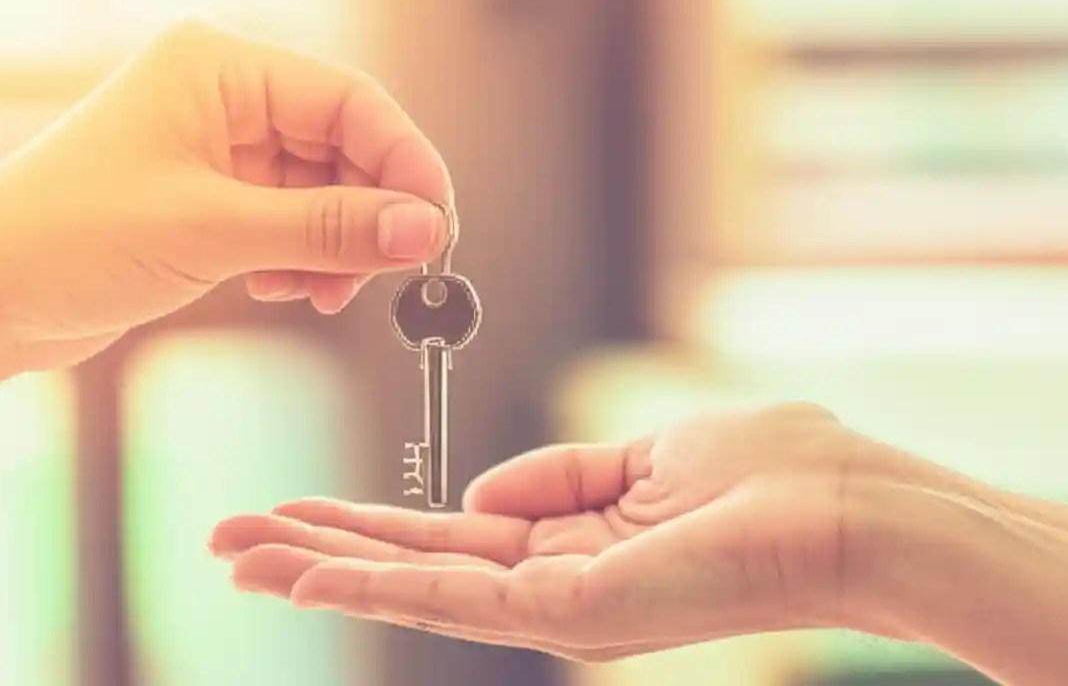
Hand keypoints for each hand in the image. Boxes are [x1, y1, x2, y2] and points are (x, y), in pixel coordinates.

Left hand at [0, 20, 450, 368]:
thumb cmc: (70, 237)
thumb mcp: (215, 230)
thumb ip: (328, 227)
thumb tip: (424, 229)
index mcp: (218, 67)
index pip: (349, 100)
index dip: (404, 160)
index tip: (438, 224)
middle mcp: (221, 99)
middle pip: (341, 147)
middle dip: (370, 213)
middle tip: (394, 272)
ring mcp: (213, 153)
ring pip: (319, 192)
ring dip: (338, 246)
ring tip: (328, 294)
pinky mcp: (206, 205)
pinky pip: (287, 224)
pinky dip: (302, 261)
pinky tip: (288, 294)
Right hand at [210, 403, 877, 660]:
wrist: (843, 507)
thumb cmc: (768, 472)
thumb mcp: (643, 454)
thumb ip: (557, 475)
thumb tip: (479, 493)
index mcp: (568, 540)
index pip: (443, 532)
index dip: (364, 520)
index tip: (292, 505)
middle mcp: (547, 583)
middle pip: (408, 564)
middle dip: (315, 549)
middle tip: (224, 538)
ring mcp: (552, 604)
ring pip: (411, 587)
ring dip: (319, 568)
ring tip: (236, 555)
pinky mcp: (566, 613)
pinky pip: (452, 597)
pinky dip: (373, 582)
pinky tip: (309, 570)